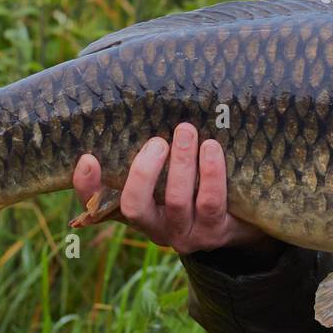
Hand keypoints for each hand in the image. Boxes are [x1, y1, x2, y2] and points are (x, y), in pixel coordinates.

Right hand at [71, 122, 277, 254]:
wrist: (245, 216)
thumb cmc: (200, 180)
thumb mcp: (173, 168)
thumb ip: (153, 146)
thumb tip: (142, 99)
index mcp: (137, 207)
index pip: (97, 205)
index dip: (87, 186)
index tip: (87, 158)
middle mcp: (155, 226)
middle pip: (135, 205)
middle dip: (144, 171)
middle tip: (158, 140)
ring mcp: (185, 233)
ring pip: (176, 201)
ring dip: (181, 164)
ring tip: (187, 131)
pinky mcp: (216, 232)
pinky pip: (211, 202)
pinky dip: (210, 173)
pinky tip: (212, 148)